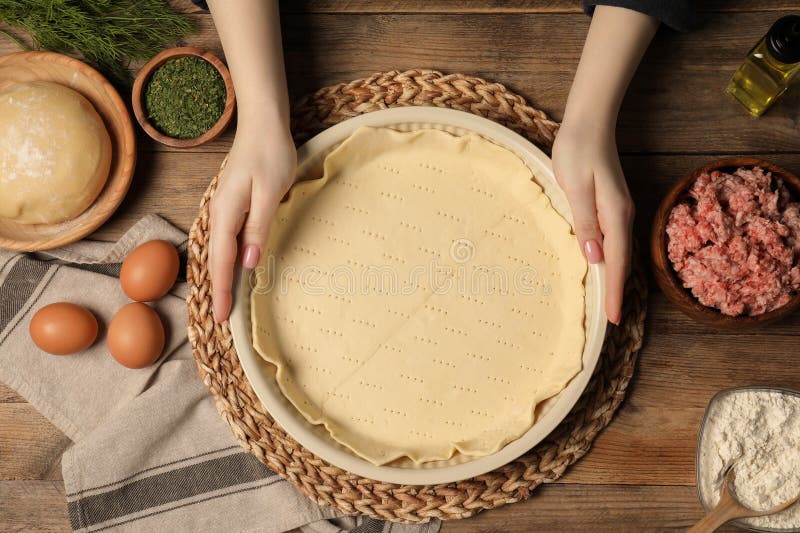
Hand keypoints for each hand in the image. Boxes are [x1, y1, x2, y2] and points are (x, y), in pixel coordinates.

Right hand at [209, 116, 296, 322]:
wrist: (262, 124)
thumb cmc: (270, 154)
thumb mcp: (270, 192)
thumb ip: (258, 227)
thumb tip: (249, 262)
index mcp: (226, 214)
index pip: (221, 262)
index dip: (222, 291)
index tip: (222, 319)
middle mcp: (218, 214)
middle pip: (214, 261)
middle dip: (217, 291)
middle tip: (221, 322)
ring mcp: (223, 210)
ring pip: (218, 252)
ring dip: (220, 278)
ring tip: (224, 304)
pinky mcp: (231, 206)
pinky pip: (225, 240)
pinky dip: (226, 261)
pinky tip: (233, 270)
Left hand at [552, 120, 633, 324]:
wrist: (588, 123)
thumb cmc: (578, 152)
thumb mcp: (576, 187)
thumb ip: (586, 222)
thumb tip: (594, 257)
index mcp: (615, 215)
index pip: (616, 262)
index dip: (613, 291)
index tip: (613, 318)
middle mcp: (622, 216)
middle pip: (622, 262)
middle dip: (617, 291)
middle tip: (612, 320)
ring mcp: (618, 211)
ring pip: (619, 252)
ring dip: (615, 278)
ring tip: (609, 303)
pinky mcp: (611, 206)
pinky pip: (614, 241)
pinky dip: (611, 260)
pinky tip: (603, 268)